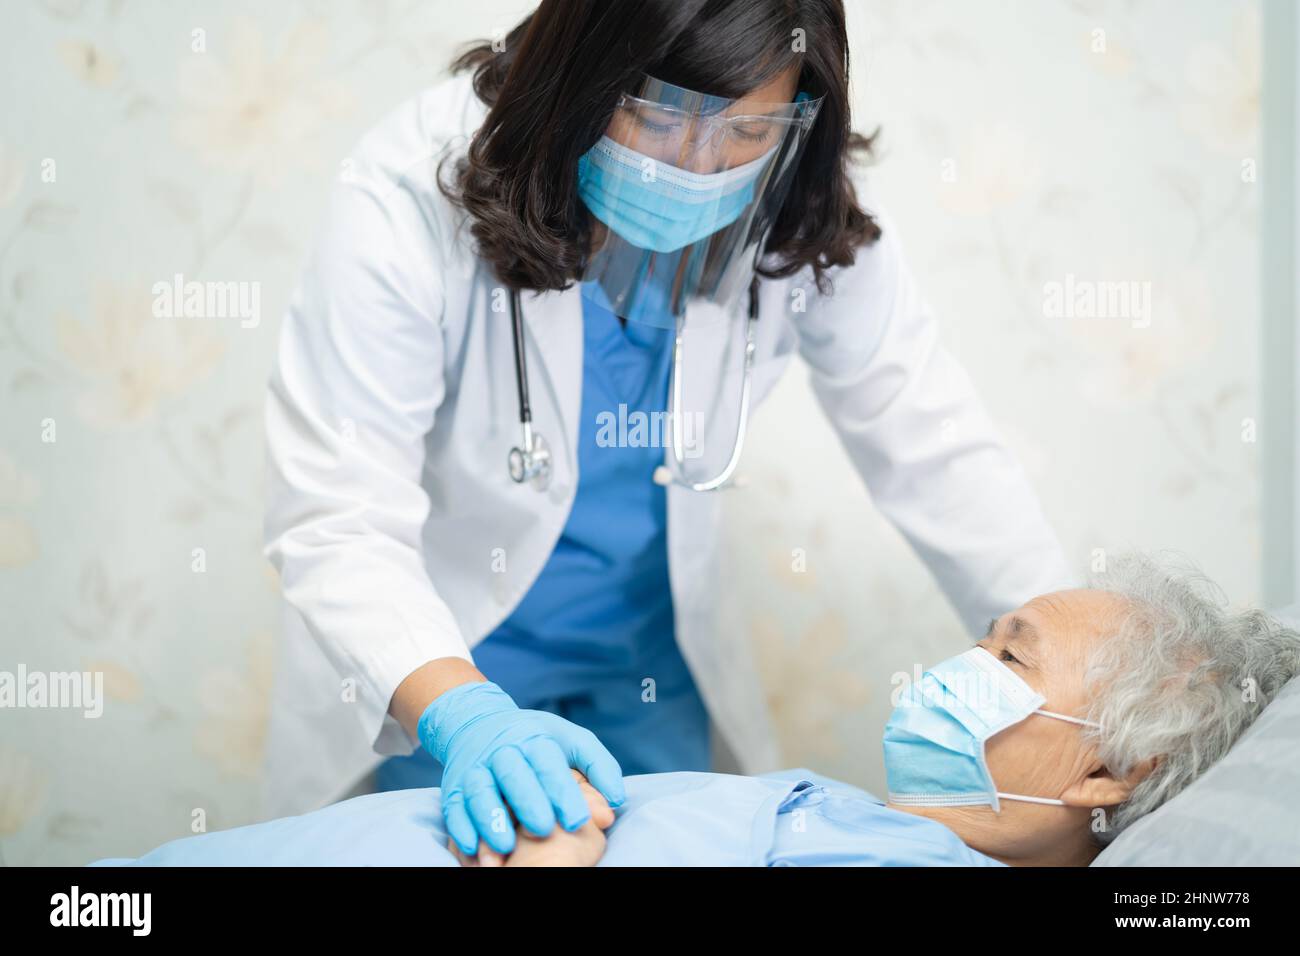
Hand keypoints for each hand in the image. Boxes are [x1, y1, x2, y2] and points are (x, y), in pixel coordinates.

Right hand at [419, 681, 624, 855]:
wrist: (478, 723)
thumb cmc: (535, 740)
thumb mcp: (571, 741)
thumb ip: (598, 766)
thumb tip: (615, 801)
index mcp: (534, 738)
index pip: (548, 763)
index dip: (563, 792)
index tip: (578, 822)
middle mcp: (502, 751)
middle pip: (513, 774)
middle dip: (527, 802)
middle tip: (544, 831)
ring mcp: (474, 768)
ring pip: (479, 792)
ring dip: (491, 819)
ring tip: (506, 847)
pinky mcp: (453, 786)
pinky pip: (453, 807)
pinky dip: (461, 828)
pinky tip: (472, 848)